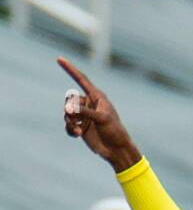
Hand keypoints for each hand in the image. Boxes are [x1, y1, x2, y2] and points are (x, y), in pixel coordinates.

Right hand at [58, 56, 141, 171]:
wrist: (116, 150)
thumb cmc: (114, 131)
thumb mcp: (101, 119)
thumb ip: (85, 112)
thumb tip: (69, 108)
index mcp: (96, 96)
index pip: (81, 79)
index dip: (70, 69)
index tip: (59, 59)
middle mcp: (88, 104)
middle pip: (70, 98)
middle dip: (70, 107)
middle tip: (74, 115)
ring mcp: (84, 115)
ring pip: (67, 113)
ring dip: (70, 122)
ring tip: (78, 130)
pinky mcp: (81, 127)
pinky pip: (68, 124)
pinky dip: (70, 129)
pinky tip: (76, 134)